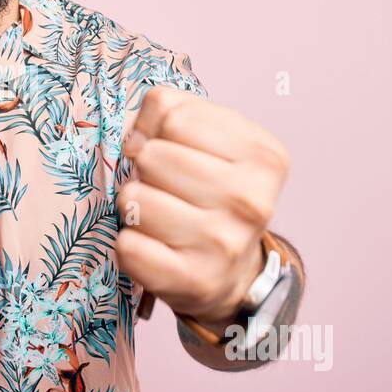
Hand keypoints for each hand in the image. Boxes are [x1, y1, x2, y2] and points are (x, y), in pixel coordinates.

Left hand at [115, 86, 289, 325]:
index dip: (157, 129)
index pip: (173, 115)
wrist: (232, 272)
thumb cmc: (213, 193)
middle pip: (151, 156)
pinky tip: (155, 247)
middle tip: (166, 189)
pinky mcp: (193, 280)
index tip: (172, 150)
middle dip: (145, 169)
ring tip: (160, 217)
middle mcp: (251, 199)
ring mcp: (223, 243)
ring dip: (134, 207)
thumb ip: (170, 110)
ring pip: (134, 199)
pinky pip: (127, 246)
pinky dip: (130, 244)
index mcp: (263, 155)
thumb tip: (133, 133)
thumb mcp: (210, 139)